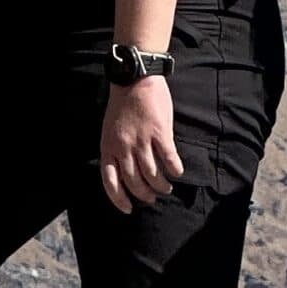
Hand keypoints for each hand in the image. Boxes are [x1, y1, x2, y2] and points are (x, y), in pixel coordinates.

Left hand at [100, 76, 181, 212]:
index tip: (129, 209)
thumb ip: (115, 149)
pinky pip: (169, 158)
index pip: (110, 182)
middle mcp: (123, 148)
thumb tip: (125, 170)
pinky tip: (178, 172)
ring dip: (161, 185)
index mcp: (108, 147)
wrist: (134, 78)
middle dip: (145, 194)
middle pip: (134, 182)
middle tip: (152, 198)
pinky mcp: (160, 133)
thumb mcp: (109, 129)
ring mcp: (142, 141)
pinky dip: (174, 169)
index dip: (120, 199)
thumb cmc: (122, 103)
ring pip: (152, 174)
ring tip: (166, 188)